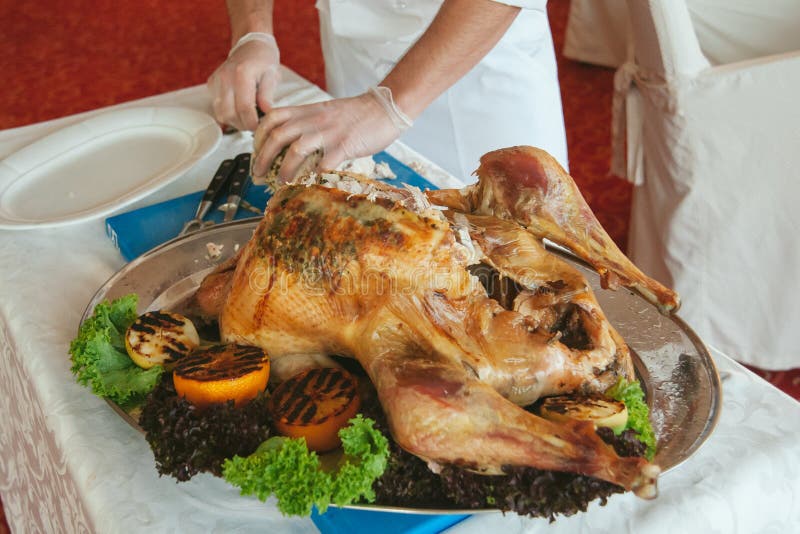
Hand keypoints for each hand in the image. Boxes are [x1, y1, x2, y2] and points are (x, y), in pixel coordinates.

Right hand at [207, 34, 279, 131]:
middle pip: (229, 114)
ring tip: (248, 118)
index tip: (260, 128)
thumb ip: (267, 96)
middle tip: (254, 125)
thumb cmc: (264, 59)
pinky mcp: (211, 84)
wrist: (251, 44)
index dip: (253, 123)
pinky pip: (216, 107)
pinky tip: (239, 110)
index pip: (245, 108)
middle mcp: (225, 77)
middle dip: (243, 125)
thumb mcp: (272, 75)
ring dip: (234, 121)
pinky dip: (228, 113)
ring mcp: (216, 80)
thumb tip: (266, 114)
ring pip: (220, 113)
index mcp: (242, 73)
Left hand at [251, 87, 411, 182]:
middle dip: (262, 157)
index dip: (258, 135)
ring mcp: (328, 132)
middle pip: (277, 136)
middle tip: (258, 174)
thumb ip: (309, 122)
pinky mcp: (344, 145)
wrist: (385, 108)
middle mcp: (313, 120)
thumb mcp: (326, 111)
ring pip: (295, 150)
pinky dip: (313, 177)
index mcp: (307, 111)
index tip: (255, 151)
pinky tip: (310, 186)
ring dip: (284, 170)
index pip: (272, 117)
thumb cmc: (357, 114)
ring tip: (281, 183)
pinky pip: (324, 164)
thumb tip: (293, 142)